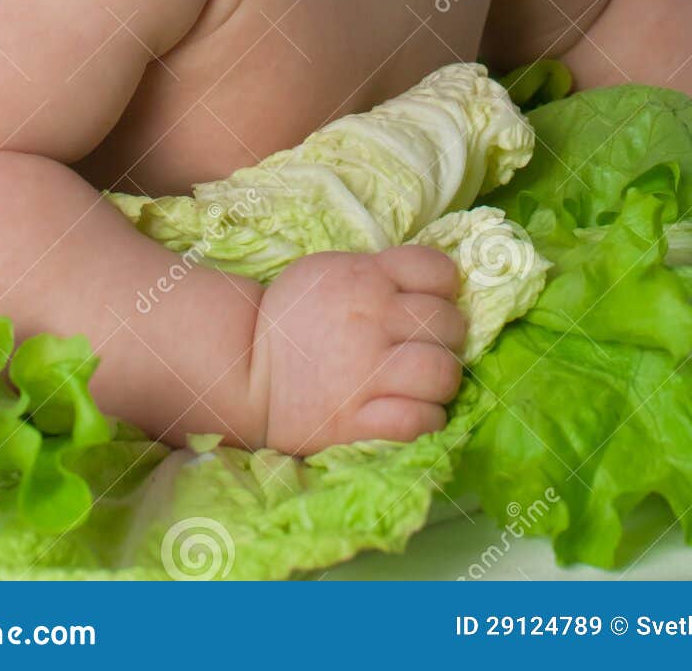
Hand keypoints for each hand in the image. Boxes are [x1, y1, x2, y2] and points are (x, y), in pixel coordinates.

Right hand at [246, 245, 465, 455]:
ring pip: (441, 373)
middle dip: (449, 337)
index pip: (437, 270)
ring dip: (444, 380)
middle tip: (432, 347)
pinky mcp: (356, 421)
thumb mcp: (328, 272)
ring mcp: (366, 373)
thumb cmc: (289, 317)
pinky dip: (428, 419)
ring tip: (429, 384)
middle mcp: (372, 321)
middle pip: (448, 324)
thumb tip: (425, 287)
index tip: (434, 302)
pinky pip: (417, 421)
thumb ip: (376, 273)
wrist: (242, 369)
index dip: (445, 288)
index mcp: (366, 278)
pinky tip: (418, 413)